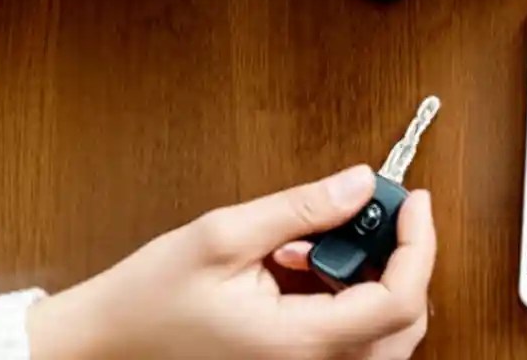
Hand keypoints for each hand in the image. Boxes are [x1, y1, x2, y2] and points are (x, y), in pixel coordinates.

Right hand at [28, 166, 435, 359]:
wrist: (108, 344)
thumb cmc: (150, 299)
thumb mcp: (224, 236)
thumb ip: (301, 208)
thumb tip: (361, 183)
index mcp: (299, 343)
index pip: (398, 300)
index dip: (419, 245)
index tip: (414, 202)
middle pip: (404, 322)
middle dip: (405, 259)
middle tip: (383, 214)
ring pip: (385, 335)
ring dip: (378, 279)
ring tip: (326, 243)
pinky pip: (355, 341)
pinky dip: (353, 299)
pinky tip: (310, 269)